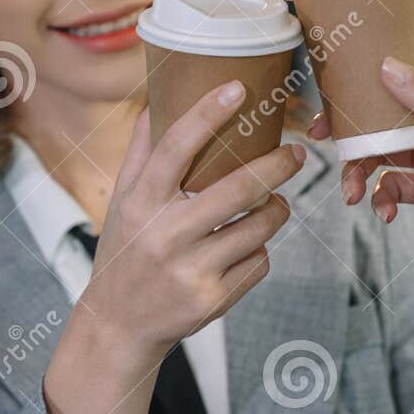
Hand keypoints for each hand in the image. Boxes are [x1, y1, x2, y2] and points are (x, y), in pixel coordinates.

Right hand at [76, 83, 304, 364]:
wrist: (116, 325)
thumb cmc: (125, 251)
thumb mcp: (122, 203)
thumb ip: (142, 153)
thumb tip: (157, 98)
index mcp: (140, 203)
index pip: (175, 147)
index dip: (207, 114)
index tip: (239, 88)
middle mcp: (164, 235)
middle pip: (238, 188)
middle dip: (278, 165)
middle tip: (297, 152)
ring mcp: (190, 270)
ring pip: (259, 228)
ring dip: (277, 211)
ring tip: (276, 202)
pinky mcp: (213, 300)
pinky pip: (258, 263)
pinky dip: (260, 251)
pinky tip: (247, 248)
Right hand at [309, 58, 413, 323]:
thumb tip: (389, 65)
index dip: (385, 63)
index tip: (347, 68)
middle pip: (389, 113)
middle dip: (354, 127)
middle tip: (320, 135)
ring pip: (383, 153)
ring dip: (361, 172)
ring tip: (351, 194)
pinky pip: (392, 187)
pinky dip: (382, 199)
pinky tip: (386, 214)